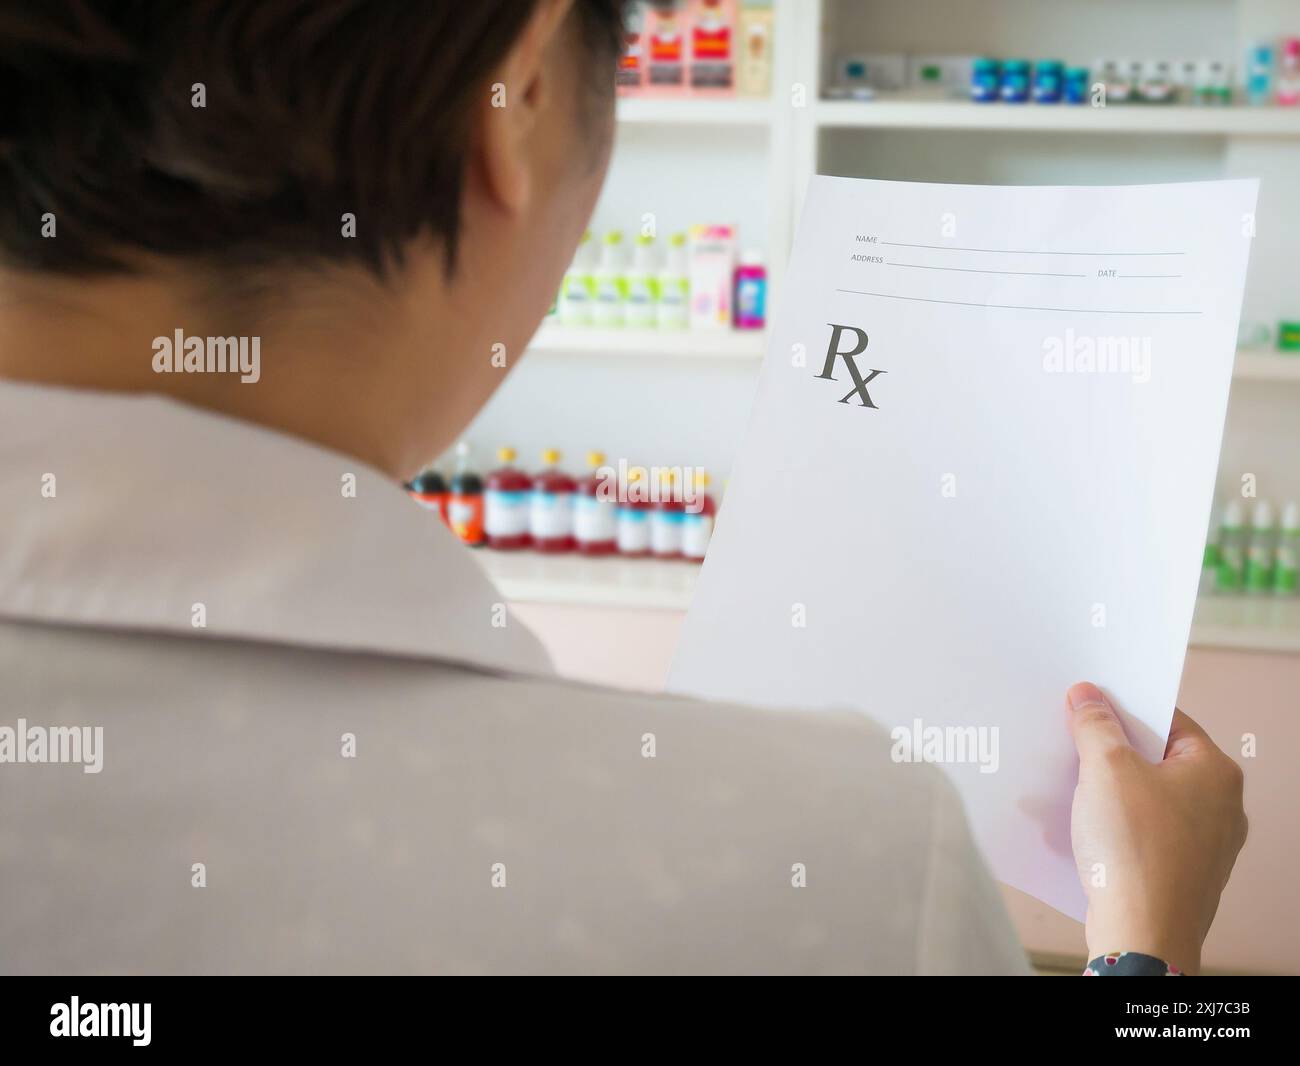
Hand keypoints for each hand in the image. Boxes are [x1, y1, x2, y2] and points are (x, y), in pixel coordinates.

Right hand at [1066, 681, 1247, 974]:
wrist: (1142, 933)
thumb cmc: (1136, 851)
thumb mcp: (1105, 769)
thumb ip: (1095, 725)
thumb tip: (1088, 696)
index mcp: (1214, 772)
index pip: (1167, 719)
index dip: (1124, 708)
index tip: (1089, 705)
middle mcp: (1220, 806)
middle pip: (1155, 759)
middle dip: (1108, 753)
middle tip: (1073, 745)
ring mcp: (1203, 843)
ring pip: (1145, 798)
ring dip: (1105, 792)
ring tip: (1069, 790)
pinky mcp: (1180, 871)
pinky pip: (1142, 834)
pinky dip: (1112, 827)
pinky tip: (1081, 829)